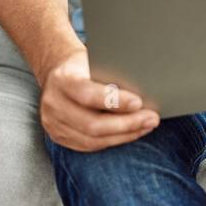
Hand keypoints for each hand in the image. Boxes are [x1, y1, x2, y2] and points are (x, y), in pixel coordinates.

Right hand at [39, 49, 158, 151]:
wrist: (59, 73)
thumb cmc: (85, 64)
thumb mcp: (96, 60)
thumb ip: (112, 74)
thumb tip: (145, 88)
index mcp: (62, 80)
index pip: (88, 95)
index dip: (115, 101)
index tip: (139, 102)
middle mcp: (53, 104)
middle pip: (91, 124)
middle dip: (126, 124)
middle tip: (152, 118)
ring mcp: (53, 123)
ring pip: (92, 139)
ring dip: (124, 135)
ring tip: (147, 126)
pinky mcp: (58, 136)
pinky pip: (89, 145)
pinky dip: (114, 140)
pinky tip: (132, 133)